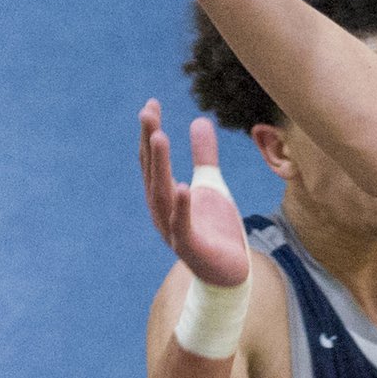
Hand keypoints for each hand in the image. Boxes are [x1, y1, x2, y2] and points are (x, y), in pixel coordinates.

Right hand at [140, 101, 250, 288]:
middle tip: (148, 112)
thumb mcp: (212, 185)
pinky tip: (184, 186)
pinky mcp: (191, 247)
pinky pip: (183, 225)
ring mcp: (173, 229)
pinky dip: (182, 206)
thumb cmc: (216, 229)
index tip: (151, 103)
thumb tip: (199, 120)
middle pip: (152, 171)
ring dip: (159, 165)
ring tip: (159, 136)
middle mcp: (161, 211)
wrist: (228, 273)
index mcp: (164, 196)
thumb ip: (204, 155)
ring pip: (161, 194)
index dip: (149, 132)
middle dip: (148, 141)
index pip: (152, 160)